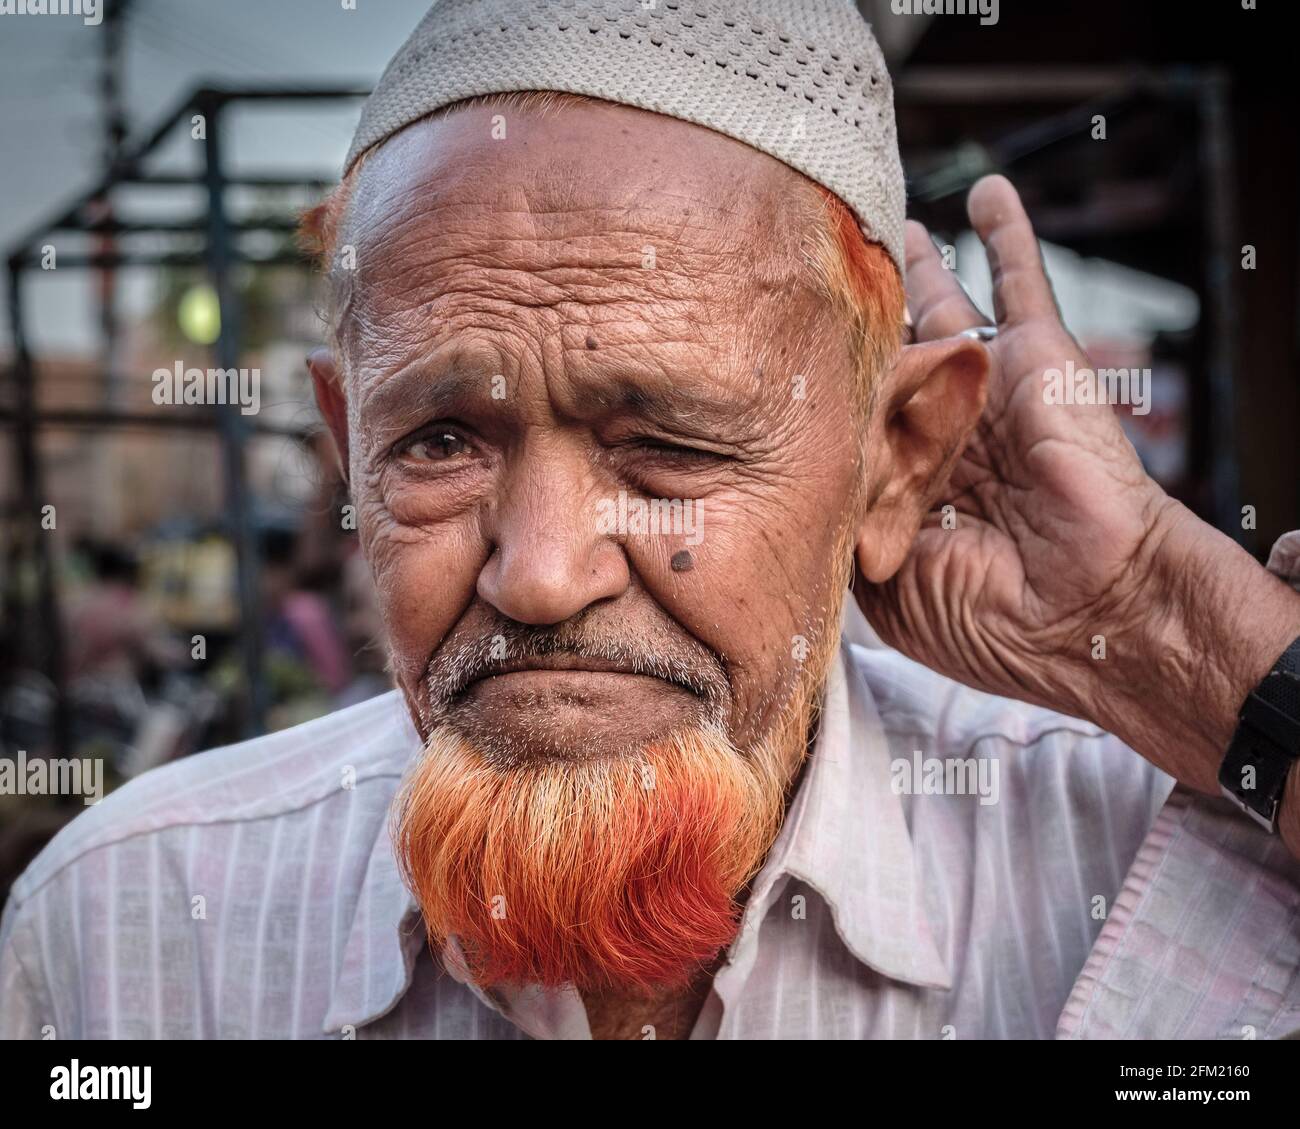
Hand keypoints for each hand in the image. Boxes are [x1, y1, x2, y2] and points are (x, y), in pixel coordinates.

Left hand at [855, 175, 1299, 806]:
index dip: (827, 395)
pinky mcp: (1038, 363)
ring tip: (893, 230)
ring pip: (947, 313)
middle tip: (829, 278)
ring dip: (924, 270)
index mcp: (913, 488)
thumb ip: (847, 522)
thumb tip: (810, 476)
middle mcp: (948, 436)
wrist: (1084, 610)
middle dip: (869, 323)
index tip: (779, 367)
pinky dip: (1007, 234)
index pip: (860, 423)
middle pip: (896, 359)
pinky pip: (1021, 282)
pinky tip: (988, 194)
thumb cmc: (988, 616)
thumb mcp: (885, 584)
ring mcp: (992, 395)